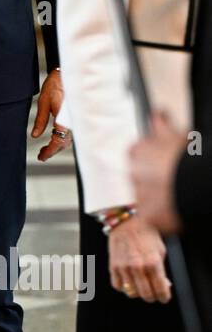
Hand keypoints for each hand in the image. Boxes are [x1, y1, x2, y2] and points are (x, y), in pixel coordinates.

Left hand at [32, 68, 70, 160]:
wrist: (70, 71)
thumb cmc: (57, 84)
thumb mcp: (44, 102)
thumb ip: (40, 120)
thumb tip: (34, 135)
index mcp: (64, 120)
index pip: (57, 143)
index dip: (49, 152)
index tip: (41, 157)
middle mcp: (73, 122)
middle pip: (64, 143)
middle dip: (52, 150)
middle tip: (42, 154)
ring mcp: (77, 119)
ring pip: (68, 138)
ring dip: (58, 144)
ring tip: (46, 148)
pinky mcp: (78, 116)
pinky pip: (72, 132)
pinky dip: (63, 137)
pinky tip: (56, 136)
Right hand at [106, 212, 171, 302]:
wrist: (127, 222)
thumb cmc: (147, 235)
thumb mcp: (160, 251)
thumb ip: (161, 270)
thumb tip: (163, 285)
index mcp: (153, 263)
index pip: (160, 289)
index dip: (164, 297)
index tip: (164, 298)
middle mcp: (138, 267)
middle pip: (146, 294)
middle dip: (152, 297)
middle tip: (154, 294)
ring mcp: (124, 267)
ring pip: (132, 293)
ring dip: (138, 292)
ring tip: (141, 286)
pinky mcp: (113, 266)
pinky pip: (118, 286)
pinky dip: (124, 287)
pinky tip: (129, 280)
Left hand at [129, 112, 185, 233]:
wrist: (197, 184)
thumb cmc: (189, 158)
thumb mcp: (177, 134)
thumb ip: (161, 124)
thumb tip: (157, 114)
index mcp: (137, 152)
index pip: (137, 154)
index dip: (153, 158)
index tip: (165, 161)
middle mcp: (133, 174)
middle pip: (140, 176)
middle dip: (154, 178)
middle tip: (174, 178)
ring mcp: (139, 196)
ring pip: (145, 197)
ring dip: (157, 196)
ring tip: (178, 193)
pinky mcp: (147, 216)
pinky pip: (152, 217)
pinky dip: (161, 215)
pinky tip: (175, 208)